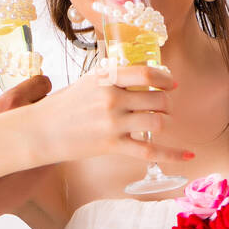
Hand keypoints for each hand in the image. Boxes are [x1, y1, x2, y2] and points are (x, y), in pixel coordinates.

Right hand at [0, 61, 55, 220]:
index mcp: (12, 103)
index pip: (42, 83)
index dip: (38, 90)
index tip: (31, 99)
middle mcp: (33, 120)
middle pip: (56, 103)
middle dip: (47, 109)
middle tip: (31, 121)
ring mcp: (46, 144)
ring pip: (62, 128)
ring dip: (53, 131)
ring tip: (31, 141)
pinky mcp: (51, 166)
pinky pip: (60, 151)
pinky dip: (53, 150)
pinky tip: (35, 158)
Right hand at [29, 62, 190, 165]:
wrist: (40, 131)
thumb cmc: (63, 105)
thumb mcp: (88, 82)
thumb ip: (114, 77)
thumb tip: (143, 73)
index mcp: (105, 79)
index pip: (145, 73)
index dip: (164, 77)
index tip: (170, 82)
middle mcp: (111, 99)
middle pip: (157, 99)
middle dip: (166, 102)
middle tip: (163, 105)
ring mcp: (113, 124)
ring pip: (157, 122)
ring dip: (165, 121)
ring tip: (160, 121)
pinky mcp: (112, 146)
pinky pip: (150, 151)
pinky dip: (173, 154)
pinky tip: (188, 154)